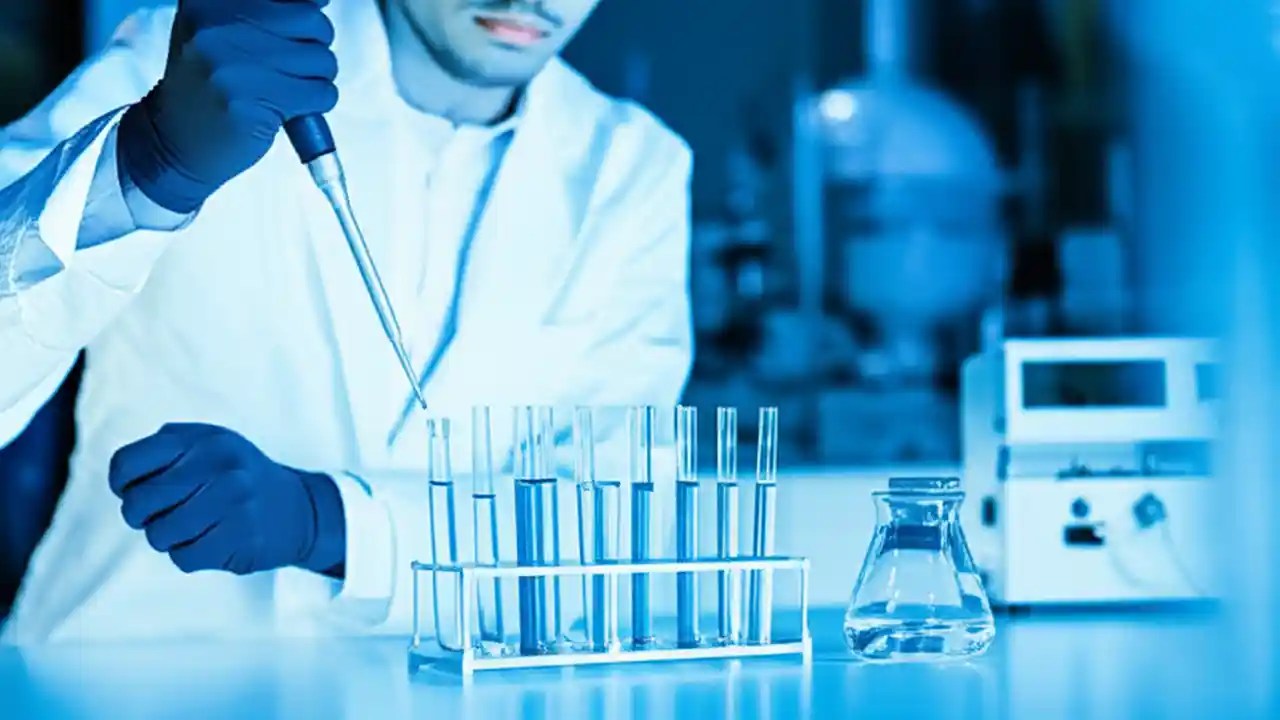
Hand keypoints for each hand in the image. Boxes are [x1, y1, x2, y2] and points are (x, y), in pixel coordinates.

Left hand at [108, 423, 344, 576]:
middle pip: (137, 503)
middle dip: (142, 517)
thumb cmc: (237, 479)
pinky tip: (211, 541)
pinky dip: (190, 555)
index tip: (136, 491)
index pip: (126, 464)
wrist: (300, 508)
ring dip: (168, 539)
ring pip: (159, 535)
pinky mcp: (242, 536)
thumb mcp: (207, 447)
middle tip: (163, 515)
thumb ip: (164, 452)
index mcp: (201, 439)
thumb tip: (123, 480)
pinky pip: (184, 558)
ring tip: (193, 527)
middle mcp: (218, 465)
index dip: (122, 485)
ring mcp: (234, 500)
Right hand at [118, 0, 338, 213]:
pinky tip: (285, 109)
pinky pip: (322, 93)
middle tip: (284, 67)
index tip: (288, 30)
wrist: (173, 139)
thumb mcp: (222, 27)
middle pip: (313, 20)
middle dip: (314, 47)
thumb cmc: (211, 80)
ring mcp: (231, 63)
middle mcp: (216, 22)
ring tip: (279, 89)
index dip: (302, 12)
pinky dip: (316, 104)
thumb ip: (270, 8)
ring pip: (323, 59)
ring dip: (315, 79)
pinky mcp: (248, 101)